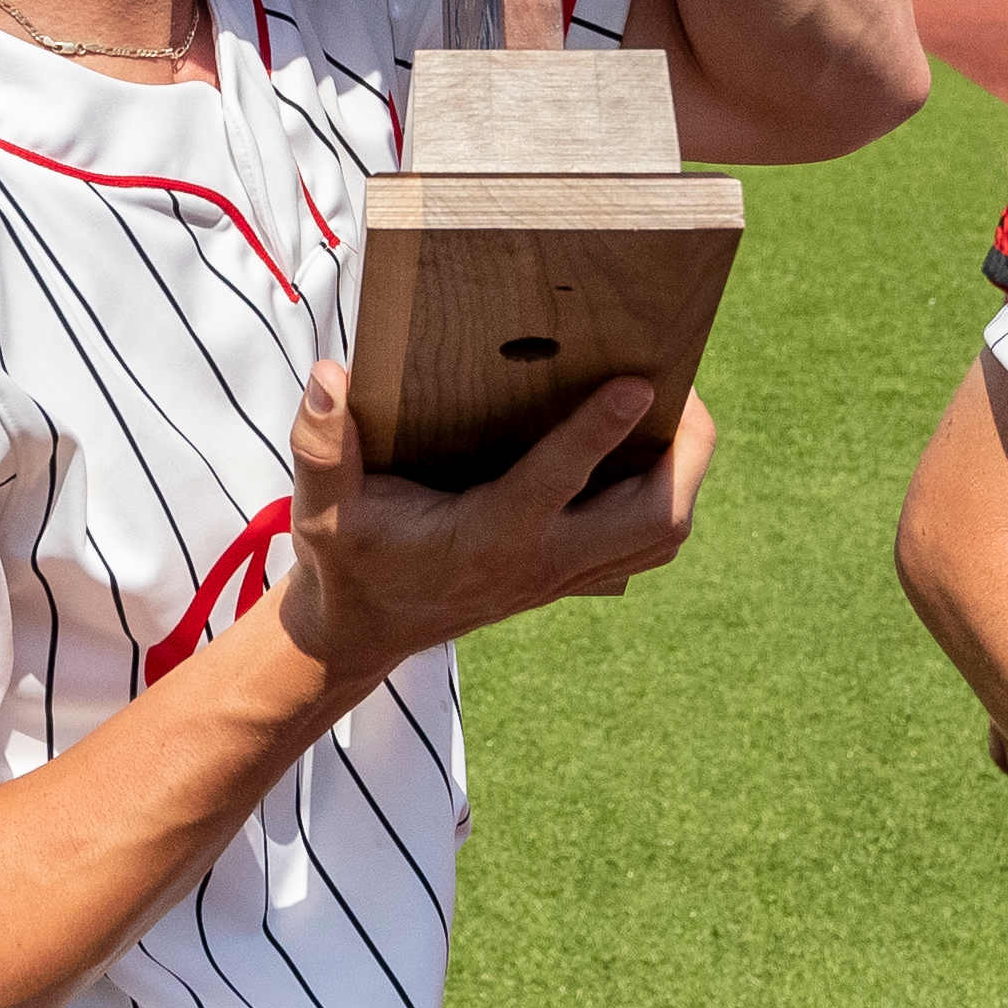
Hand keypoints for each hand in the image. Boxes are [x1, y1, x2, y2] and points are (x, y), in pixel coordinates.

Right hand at [277, 363, 712, 691]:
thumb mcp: (322, 507)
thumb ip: (322, 446)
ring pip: (662, 535)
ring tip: (677, 407)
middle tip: (681, 382)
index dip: (599, 431)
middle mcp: (541, 561)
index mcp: (489, 537)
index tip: (635, 382)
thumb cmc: (347, 558)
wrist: (360, 633)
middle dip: (686, 452)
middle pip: (653, 519)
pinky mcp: (570, 578)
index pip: (555, 483)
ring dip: (684, 474)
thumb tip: (330, 374)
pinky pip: (647, 544)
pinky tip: (654, 449)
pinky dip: (666, 496)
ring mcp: (563, 576)